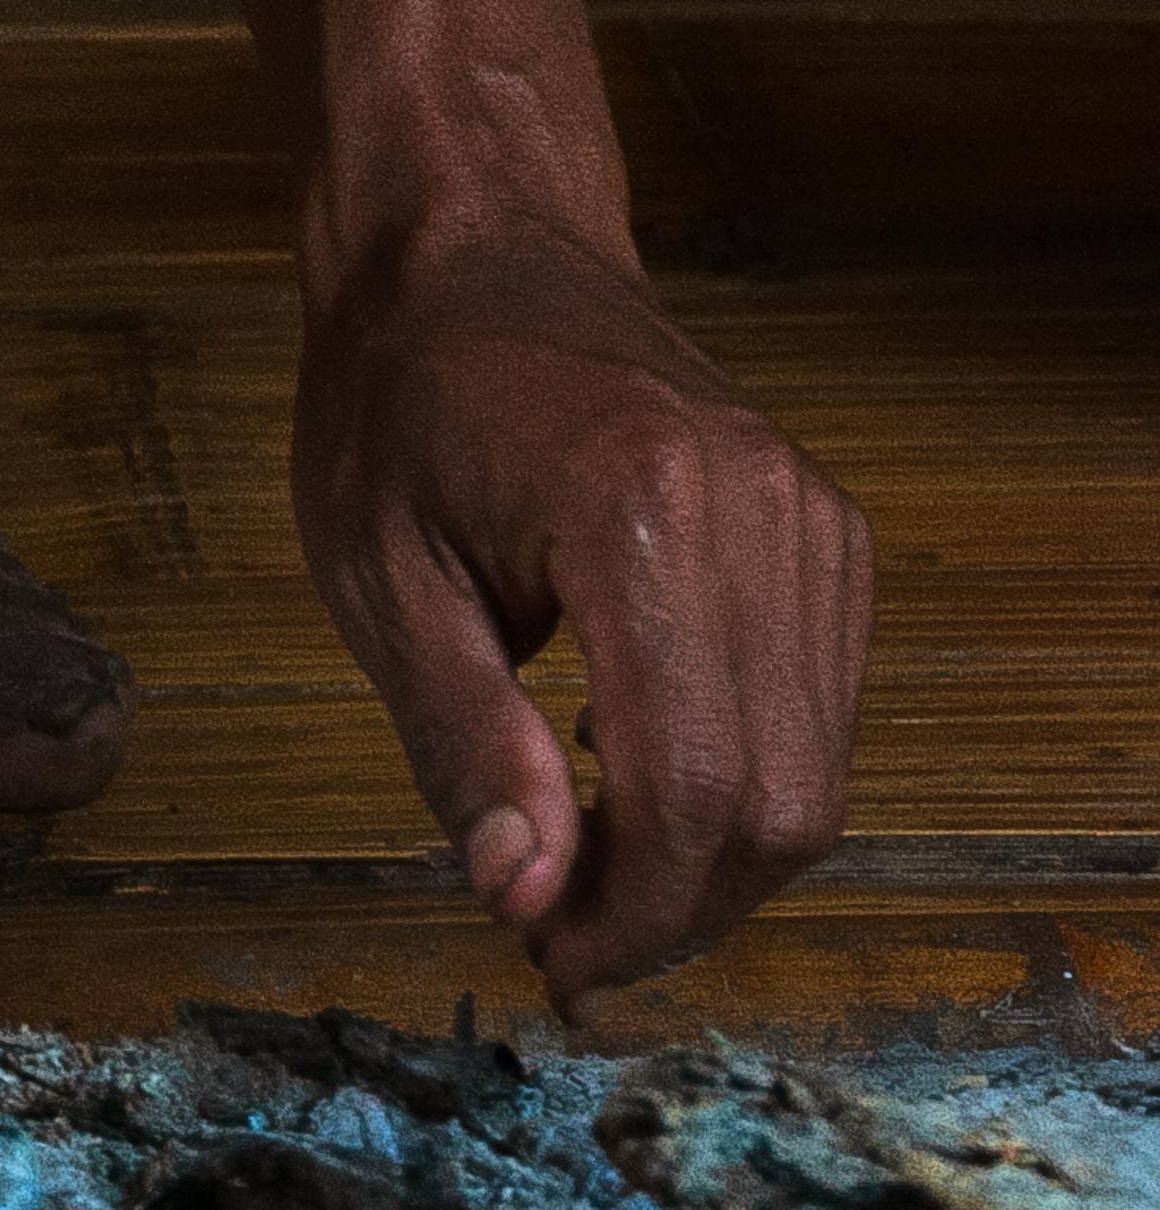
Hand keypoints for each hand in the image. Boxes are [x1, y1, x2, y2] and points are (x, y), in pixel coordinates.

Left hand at [292, 217, 871, 1006]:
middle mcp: (762, 512)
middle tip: (561, 942)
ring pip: (815, 777)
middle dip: (675, 910)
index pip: (693, 790)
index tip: (552, 967)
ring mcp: (814, 518)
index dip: (633, 915)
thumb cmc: (401, 393)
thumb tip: (525, 900)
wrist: (471, 242)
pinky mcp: (829, 533)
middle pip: (778, 805)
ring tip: (585, 871)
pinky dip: (739, 782)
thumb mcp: (380, 577)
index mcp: (639, 512)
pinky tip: (629, 774)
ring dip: (710, 863)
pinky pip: (819, 715)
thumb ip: (462, 745)